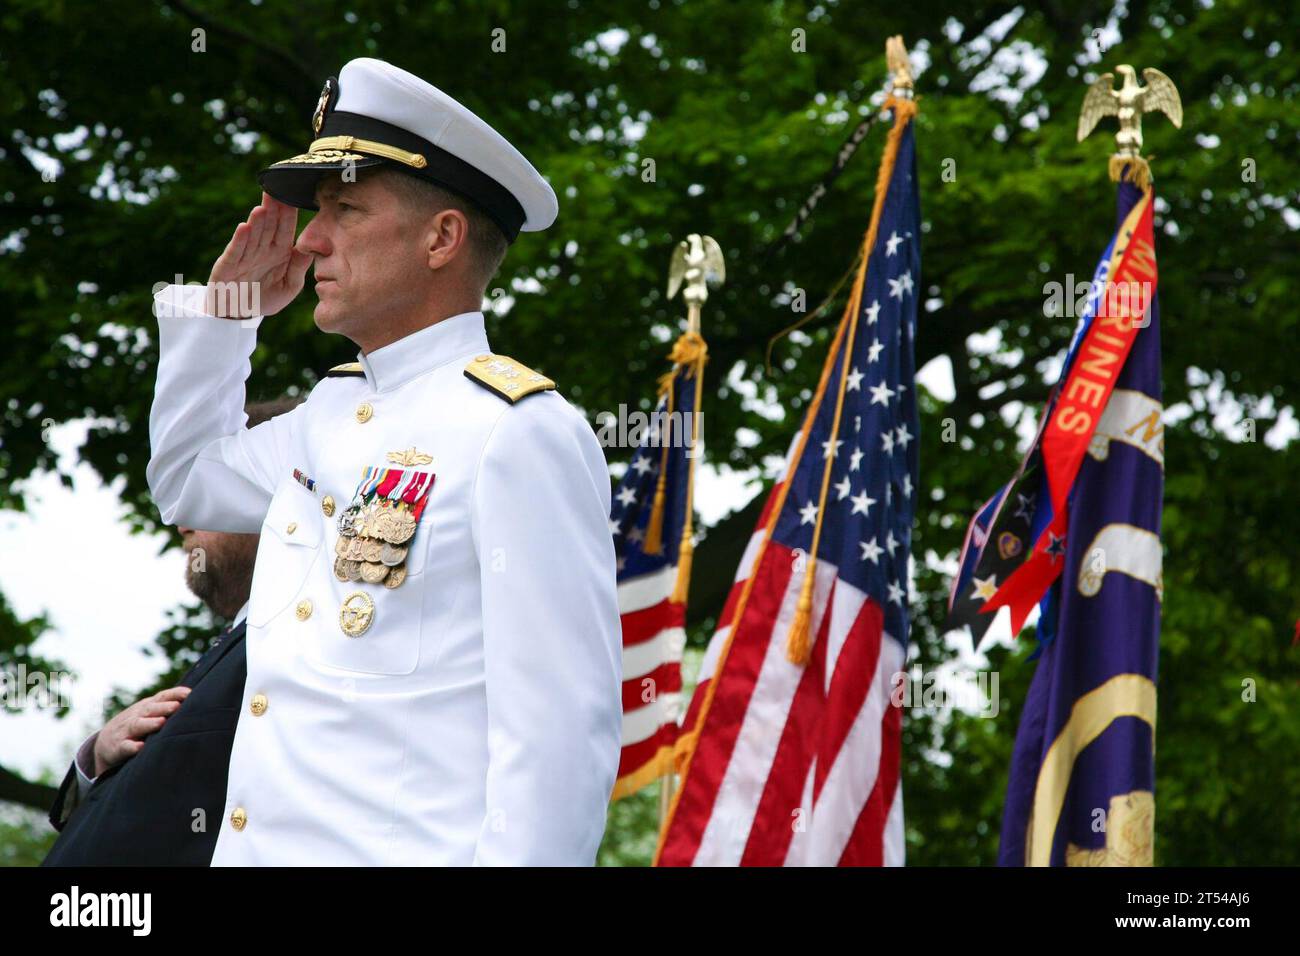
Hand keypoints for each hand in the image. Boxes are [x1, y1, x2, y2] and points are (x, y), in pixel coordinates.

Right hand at [92, 686, 191, 776]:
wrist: (104, 742)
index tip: (189, 693)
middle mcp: (136, 716)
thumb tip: (197, 700)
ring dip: (149, 724)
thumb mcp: (148, 713)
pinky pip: (125, 746)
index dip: (174, 694)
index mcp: (147, 707)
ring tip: (161, 722)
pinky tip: (140, 747)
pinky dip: (132, 747)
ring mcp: (126, 731)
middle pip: (150, 709)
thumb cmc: (136, 725)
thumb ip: (167, 706)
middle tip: (176, 706)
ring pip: (137, 725)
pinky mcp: (118, 747)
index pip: (161, 697)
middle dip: (163, 707)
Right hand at [206, 191, 313, 318]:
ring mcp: (244, 256)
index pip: (285, 230)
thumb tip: (310, 248)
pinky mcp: (228, 266)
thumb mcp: (289, 285)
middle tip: (276, 192)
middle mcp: (262, 250)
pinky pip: (236, 252)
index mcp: (279, 252)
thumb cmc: (266, 297)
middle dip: (272, 210)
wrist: (239, 314)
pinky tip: (244, 228)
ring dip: (257, 223)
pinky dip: (240, 241)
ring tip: (262, 208)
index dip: (288, 214)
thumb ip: (298, 267)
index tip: (293, 197)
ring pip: (253, 236)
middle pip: (268, 227)